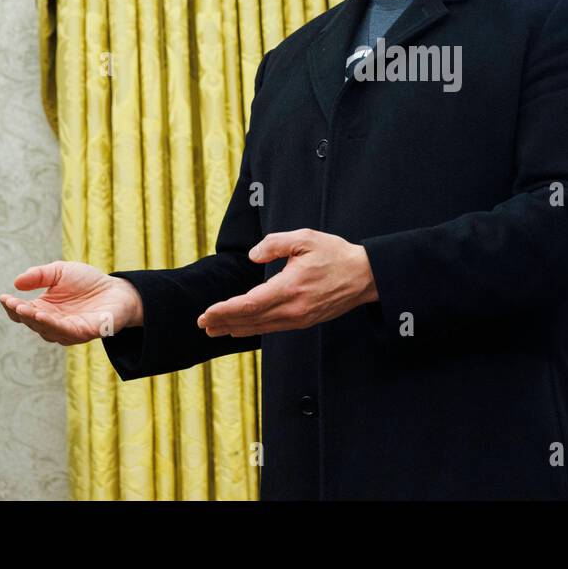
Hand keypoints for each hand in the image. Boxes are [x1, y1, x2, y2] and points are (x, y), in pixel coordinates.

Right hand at [0, 261, 141, 345]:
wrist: (118, 289)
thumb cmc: (88, 282)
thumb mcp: (59, 272)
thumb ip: (39, 275)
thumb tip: (16, 283)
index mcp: (43, 310)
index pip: (22, 313)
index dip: (12, 307)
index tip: (4, 297)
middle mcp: (52, 323)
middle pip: (31, 323)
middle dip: (21, 313)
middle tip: (14, 303)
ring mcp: (67, 331)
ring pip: (46, 330)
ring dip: (34, 320)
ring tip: (25, 308)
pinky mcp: (83, 333)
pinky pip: (65, 332)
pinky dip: (53, 325)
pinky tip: (44, 316)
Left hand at [198, 229, 376, 337]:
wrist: (365, 276)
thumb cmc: (336, 255)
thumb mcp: (305, 238)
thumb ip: (275, 244)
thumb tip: (254, 257)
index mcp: (290, 288)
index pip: (249, 304)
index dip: (225, 310)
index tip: (207, 312)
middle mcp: (293, 309)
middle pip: (250, 320)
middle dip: (224, 322)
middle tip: (202, 324)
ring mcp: (300, 318)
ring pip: (261, 328)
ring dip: (236, 329)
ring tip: (215, 330)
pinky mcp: (305, 321)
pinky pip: (273, 328)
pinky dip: (254, 329)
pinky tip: (243, 328)